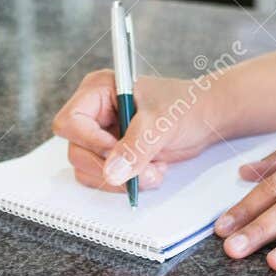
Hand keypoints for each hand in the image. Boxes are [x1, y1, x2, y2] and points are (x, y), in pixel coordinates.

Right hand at [51, 70, 229, 192]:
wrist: (205, 118)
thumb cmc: (186, 105)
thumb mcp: (161, 122)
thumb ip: (136, 146)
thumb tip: (112, 172)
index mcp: (98, 91)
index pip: (70, 122)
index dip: (90, 142)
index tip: (117, 151)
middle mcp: (94, 114)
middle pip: (76, 151)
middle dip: (110, 167)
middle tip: (143, 168)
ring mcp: (101, 137)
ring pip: (88, 170)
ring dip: (121, 179)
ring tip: (153, 169)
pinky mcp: (112, 156)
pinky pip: (104, 179)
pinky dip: (126, 183)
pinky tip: (151, 170)